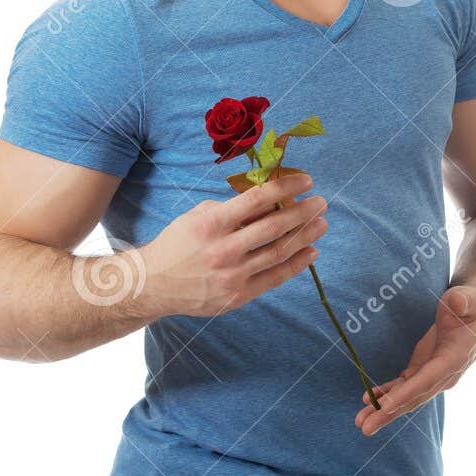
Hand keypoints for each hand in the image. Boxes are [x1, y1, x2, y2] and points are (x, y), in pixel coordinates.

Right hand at [138, 170, 328, 317]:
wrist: (153, 284)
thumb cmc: (177, 244)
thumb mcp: (197, 216)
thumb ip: (230, 208)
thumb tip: (267, 199)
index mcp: (212, 223)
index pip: (257, 199)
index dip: (285, 187)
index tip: (305, 180)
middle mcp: (224, 249)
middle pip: (274, 227)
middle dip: (302, 212)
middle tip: (321, 202)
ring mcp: (232, 275)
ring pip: (278, 252)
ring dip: (305, 236)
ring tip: (322, 224)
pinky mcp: (238, 295)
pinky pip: (274, 278)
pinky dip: (296, 264)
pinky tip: (311, 251)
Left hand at [355, 285, 475, 435]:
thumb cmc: (472, 306)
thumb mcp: (468, 300)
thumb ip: (462, 302)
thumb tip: (456, 301)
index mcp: (453, 359)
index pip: (427, 380)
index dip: (406, 394)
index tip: (386, 407)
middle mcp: (443, 375)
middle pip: (413, 397)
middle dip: (388, 412)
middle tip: (364, 427)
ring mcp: (432, 375)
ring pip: (406, 397)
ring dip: (383, 410)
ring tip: (360, 422)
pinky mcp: (423, 370)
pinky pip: (403, 387)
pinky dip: (386, 394)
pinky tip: (369, 401)